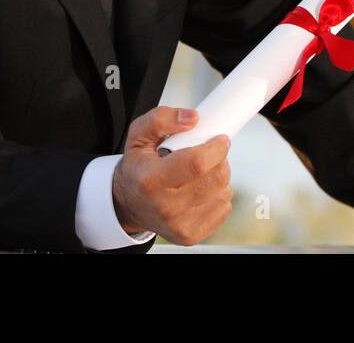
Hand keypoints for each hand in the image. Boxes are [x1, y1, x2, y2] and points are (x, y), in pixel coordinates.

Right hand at [111, 106, 231, 244]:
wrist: (130, 204)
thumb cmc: (137, 169)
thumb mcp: (138, 135)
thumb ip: (161, 119)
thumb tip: (192, 118)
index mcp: (151, 180)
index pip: (197, 163)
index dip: (215, 148)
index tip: (220, 139)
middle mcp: (166, 207)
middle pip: (215, 177)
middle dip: (218, 159)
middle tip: (205, 154)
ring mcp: (180, 225)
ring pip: (223, 191)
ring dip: (217, 176)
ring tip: (197, 174)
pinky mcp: (192, 236)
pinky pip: (224, 207)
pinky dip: (217, 194)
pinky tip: (199, 190)